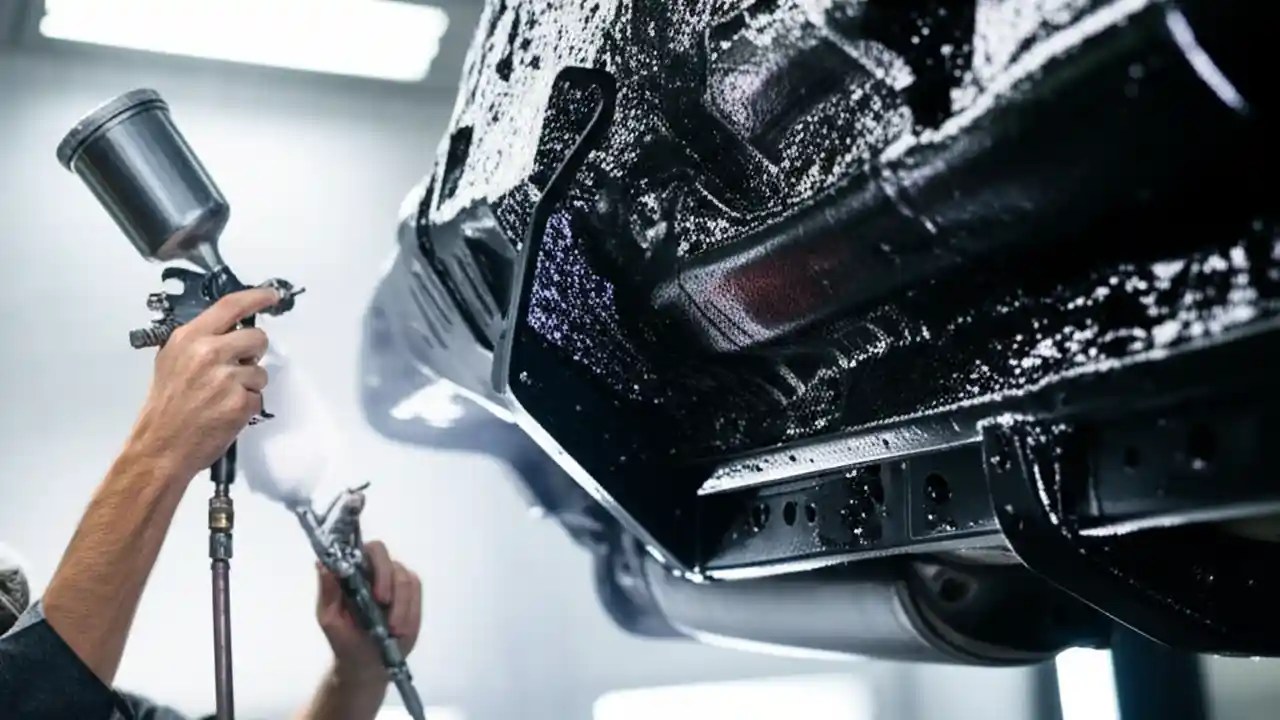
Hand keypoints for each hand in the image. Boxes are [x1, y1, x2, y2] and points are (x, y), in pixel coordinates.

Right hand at [126, 288, 278, 481]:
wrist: (161, 446)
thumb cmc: (165, 407)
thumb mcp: (171, 361)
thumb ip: (199, 341)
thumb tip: (228, 330)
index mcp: (190, 339)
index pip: (231, 306)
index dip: (256, 298)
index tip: (271, 296)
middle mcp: (208, 353)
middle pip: (257, 338)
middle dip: (254, 353)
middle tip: (237, 368)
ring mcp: (226, 378)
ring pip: (261, 371)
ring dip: (248, 384)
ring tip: (221, 397)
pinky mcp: (240, 402)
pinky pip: (258, 396)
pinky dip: (247, 405)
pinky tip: (225, 412)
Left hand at [315, 541, 421, 684]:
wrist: (367, 663)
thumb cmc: (344, 640)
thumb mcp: (330, 620)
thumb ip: (328, 592)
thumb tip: (323, 565)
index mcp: (351, 571)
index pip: (361, 549)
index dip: (368, 560)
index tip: (368, 585)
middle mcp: (373, 569)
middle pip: (382, 554)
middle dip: (385, 578)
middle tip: (382, 602)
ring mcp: (394, 579)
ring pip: (403, 576)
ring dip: (400, 604)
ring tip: (392, 629)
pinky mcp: (411, 593)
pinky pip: (416, 589)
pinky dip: (409, 610)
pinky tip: (400, 628)